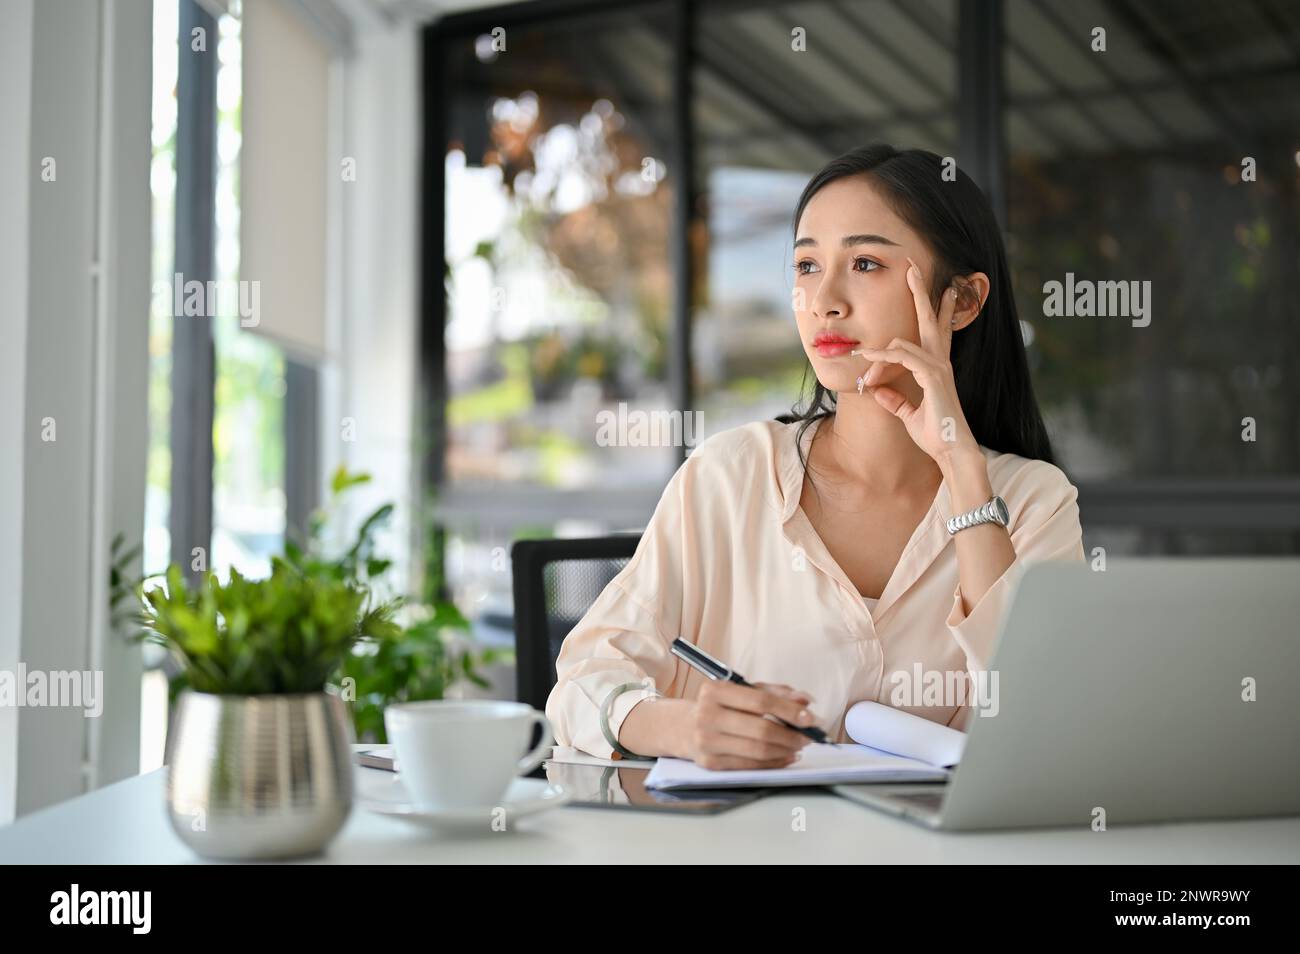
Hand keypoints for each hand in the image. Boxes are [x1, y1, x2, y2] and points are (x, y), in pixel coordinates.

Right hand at [681, 681, 816, 769]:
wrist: (682, 727)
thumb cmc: (720, 706)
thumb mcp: (742, 691)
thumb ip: (774, 692)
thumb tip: (805, 700)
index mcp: (715, 691)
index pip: (760, 701)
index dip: (789, 710)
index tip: (810, 718)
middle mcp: (707, 715)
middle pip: (761, 729)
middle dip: (792, 734)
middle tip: (810, 736)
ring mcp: (707, 742)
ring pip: (758, 750)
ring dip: (786, 750)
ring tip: (799, 745)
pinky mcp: (710, 763)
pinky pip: (751, 766)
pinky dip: (774, 762)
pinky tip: (786, 756)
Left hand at [857, 257, 978, 464]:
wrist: (950, 451)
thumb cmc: (934, 435)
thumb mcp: (908, 415)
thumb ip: (895, 401)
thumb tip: (878, 391)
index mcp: (937, 368)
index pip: (936, 331)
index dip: (935, 310)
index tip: (937, 290)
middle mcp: (941, 362)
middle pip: (930, 319)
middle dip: (921, 291)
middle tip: (913, 267)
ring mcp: (938, 367)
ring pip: (904, 342)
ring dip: (878, 353)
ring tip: (859, 356)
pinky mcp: (932, 377)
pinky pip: (902, 356)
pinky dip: (882, 356)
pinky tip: (867, 359)